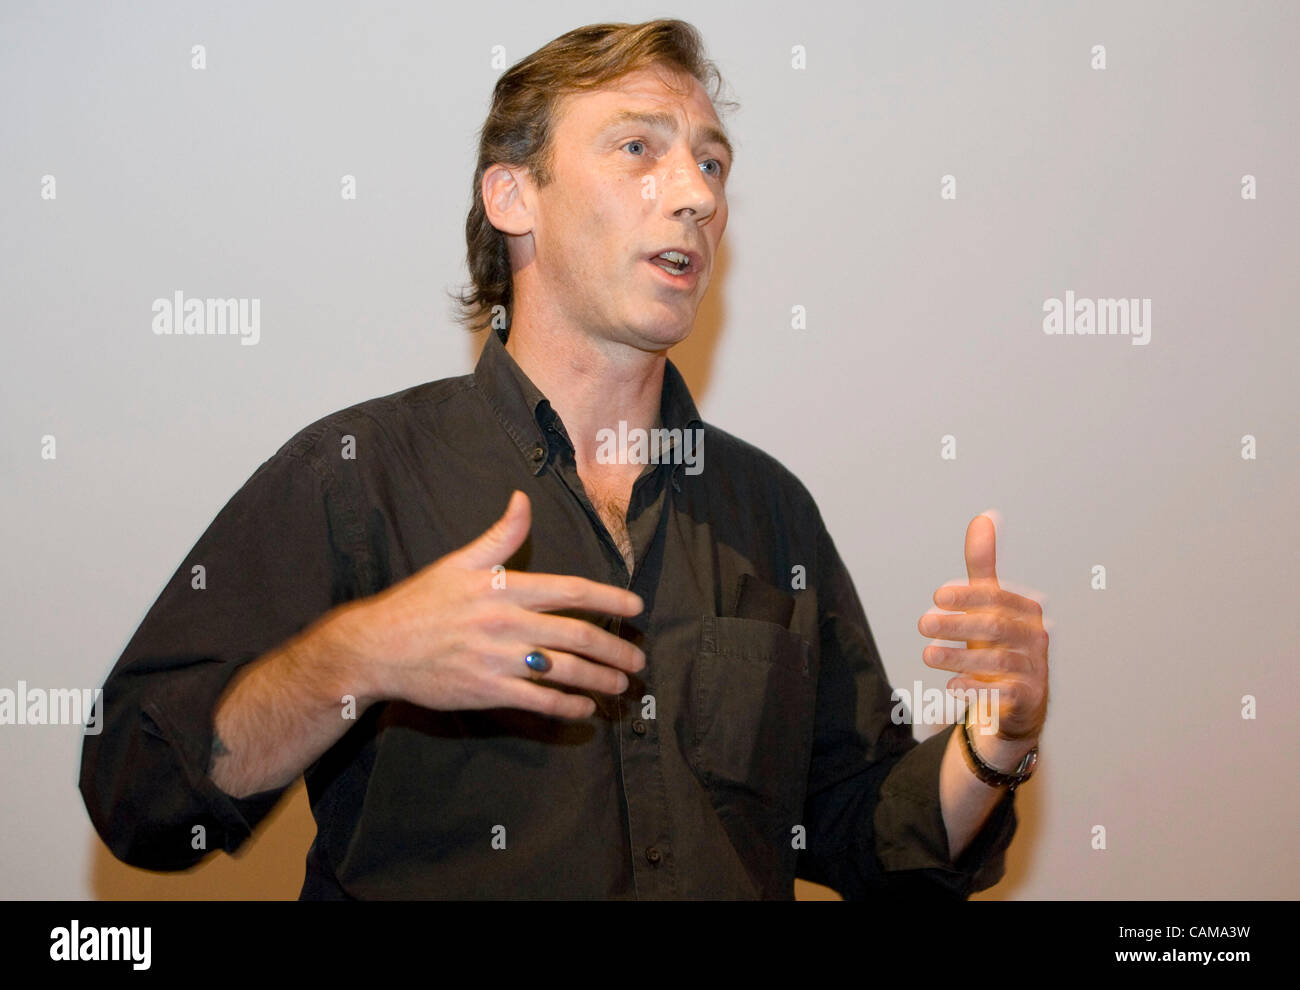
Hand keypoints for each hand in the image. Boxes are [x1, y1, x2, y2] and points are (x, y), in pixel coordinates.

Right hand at [329, 490, 645, 718]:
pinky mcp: (486, 691)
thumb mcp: (459, 562)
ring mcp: (497, 660)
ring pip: (563, 671)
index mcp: (503, 589)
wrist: (377, 647)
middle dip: (614, 649)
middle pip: (576, 635)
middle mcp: (506, 624)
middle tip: (638, 659)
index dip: (608, 600)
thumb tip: (522, 499)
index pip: (569, 591)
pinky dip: (566, 706)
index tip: (635, 608)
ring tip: (620, 684)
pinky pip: (537, 701)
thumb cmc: (419, 602)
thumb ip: (500, 535)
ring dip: (599, 679)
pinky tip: (585, 708)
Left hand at [918, 513, 1048, 762]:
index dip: (969, 595)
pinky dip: (978, 689)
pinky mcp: (1028, 699)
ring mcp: (1035, 670)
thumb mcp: (988, 605)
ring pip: (999, 660)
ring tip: (928, 654)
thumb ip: (983, 566)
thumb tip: (984, 517)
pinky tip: (951, 686)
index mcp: (1026, 611)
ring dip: (959, 657)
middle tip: (922, 623)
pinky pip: (1006, 693)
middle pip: (996, 627)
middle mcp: (1035, 639)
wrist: (1015, 704)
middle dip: (957, 624)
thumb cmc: (997, 645)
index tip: (937, 596)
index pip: (997, 598)